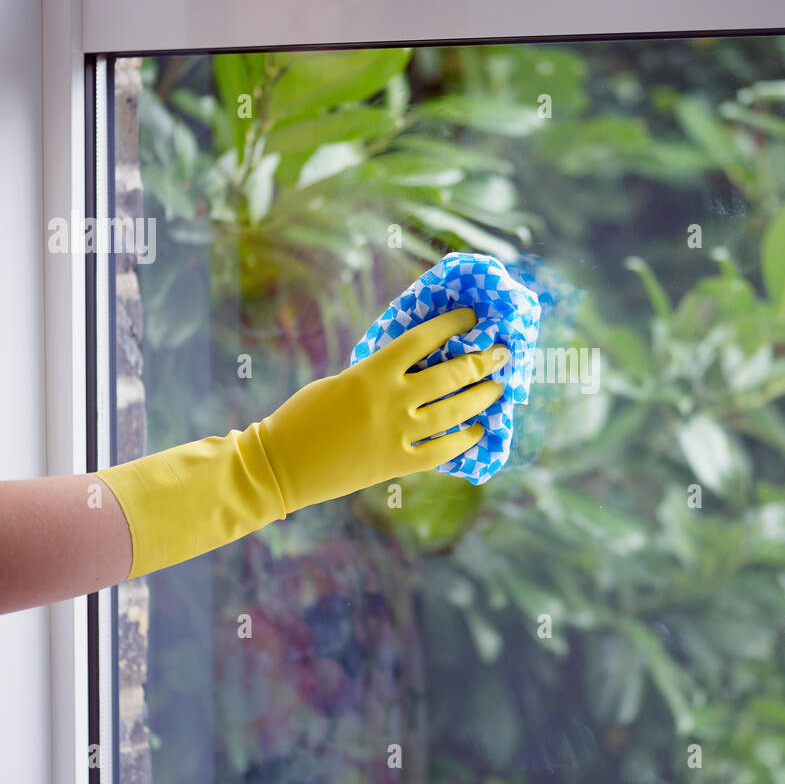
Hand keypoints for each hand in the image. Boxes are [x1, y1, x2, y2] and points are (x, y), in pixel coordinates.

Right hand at [257, 306, 508, 509]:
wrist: (283, 464)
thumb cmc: (304, 417)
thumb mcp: (340, 381)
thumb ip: (378, 375)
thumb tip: (416, 369)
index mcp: (373, 372)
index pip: (423, 338)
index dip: (451, 325)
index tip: (471, 318)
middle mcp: (391, 399)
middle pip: (450, 375)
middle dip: (481, 362)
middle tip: (501, 354)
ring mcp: (397, 433)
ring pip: (454, 411)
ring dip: (481, 397)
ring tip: (498, 388)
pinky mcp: (398, 463)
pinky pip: (442, 451)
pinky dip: (464, 440)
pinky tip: (477, 430)